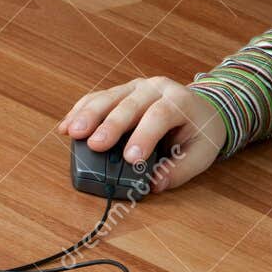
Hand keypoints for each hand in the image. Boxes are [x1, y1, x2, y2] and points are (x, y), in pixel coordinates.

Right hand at [55, 76, 225, 192]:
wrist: (203, 110)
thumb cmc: (201, 132)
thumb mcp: (202, 154)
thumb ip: (180, 170)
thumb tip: (156, 185)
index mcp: (181, 101)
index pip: (160, 115)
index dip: (144, 136)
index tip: (131, 158)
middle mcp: (157, 88)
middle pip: (131, 104)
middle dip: (110, 124)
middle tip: (94, 144)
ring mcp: (137, 87)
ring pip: (109, 97)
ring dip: (88, 115)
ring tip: (72, 133)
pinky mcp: (122, 91)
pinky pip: (98, 98)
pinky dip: (81, 111)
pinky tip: (67, 126)